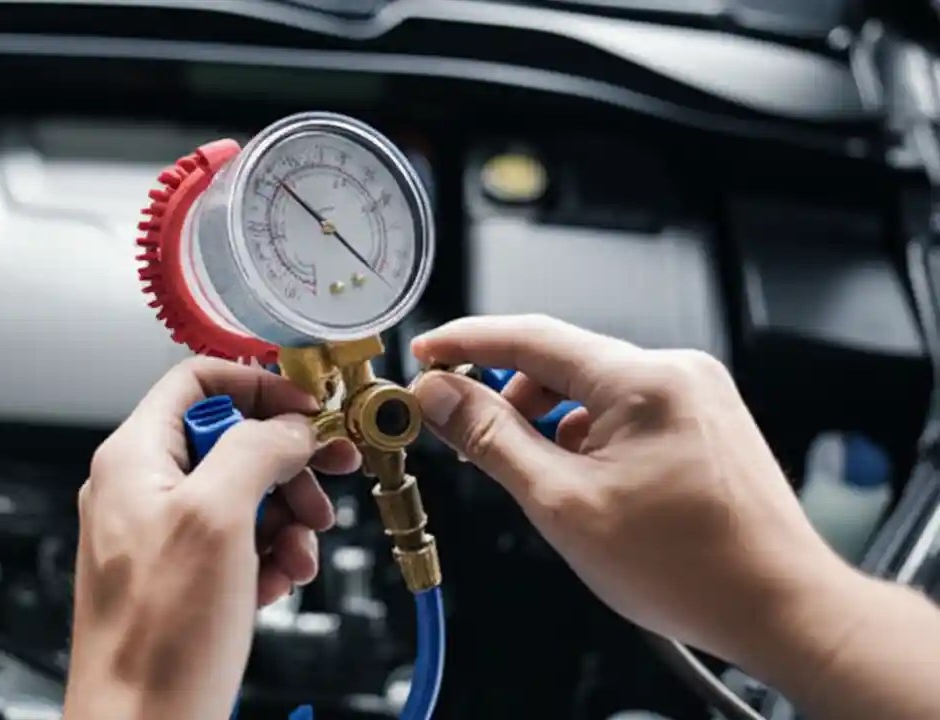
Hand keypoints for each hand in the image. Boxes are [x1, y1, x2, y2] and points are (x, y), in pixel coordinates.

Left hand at [64, 358, 359, 719]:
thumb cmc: (157, 639)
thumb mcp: (217, 519)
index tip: (309, 410)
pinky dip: (270, 554)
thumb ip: (256, 451)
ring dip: (287, 517)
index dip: (261, 386)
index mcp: (134, 458)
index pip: (199, 379)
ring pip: (243, 493)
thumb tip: (290, 425)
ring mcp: (161, 533)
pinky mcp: (181, 576)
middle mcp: (142, 488)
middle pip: (231, 438)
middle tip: (326, 481)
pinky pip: (238, 540)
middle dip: (287, 463)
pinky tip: (280, 580)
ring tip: (299, 550)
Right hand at [409, 315, 845, 665]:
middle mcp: (676, 373)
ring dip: (549, 425)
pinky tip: (583, 487)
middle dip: (508, 399)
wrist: (778, 607)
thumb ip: (492, 440)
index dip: (467, 344)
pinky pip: (624, 411)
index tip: (427, 355)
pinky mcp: (704, 421)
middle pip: (561, 363)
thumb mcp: (562, 503)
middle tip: (466, 438)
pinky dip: (588, 439)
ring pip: (591, 391)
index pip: (531, 336)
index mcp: (643, 380)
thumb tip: (442, 396)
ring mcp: (695, 395)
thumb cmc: (689, 567)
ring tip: (540, 484)